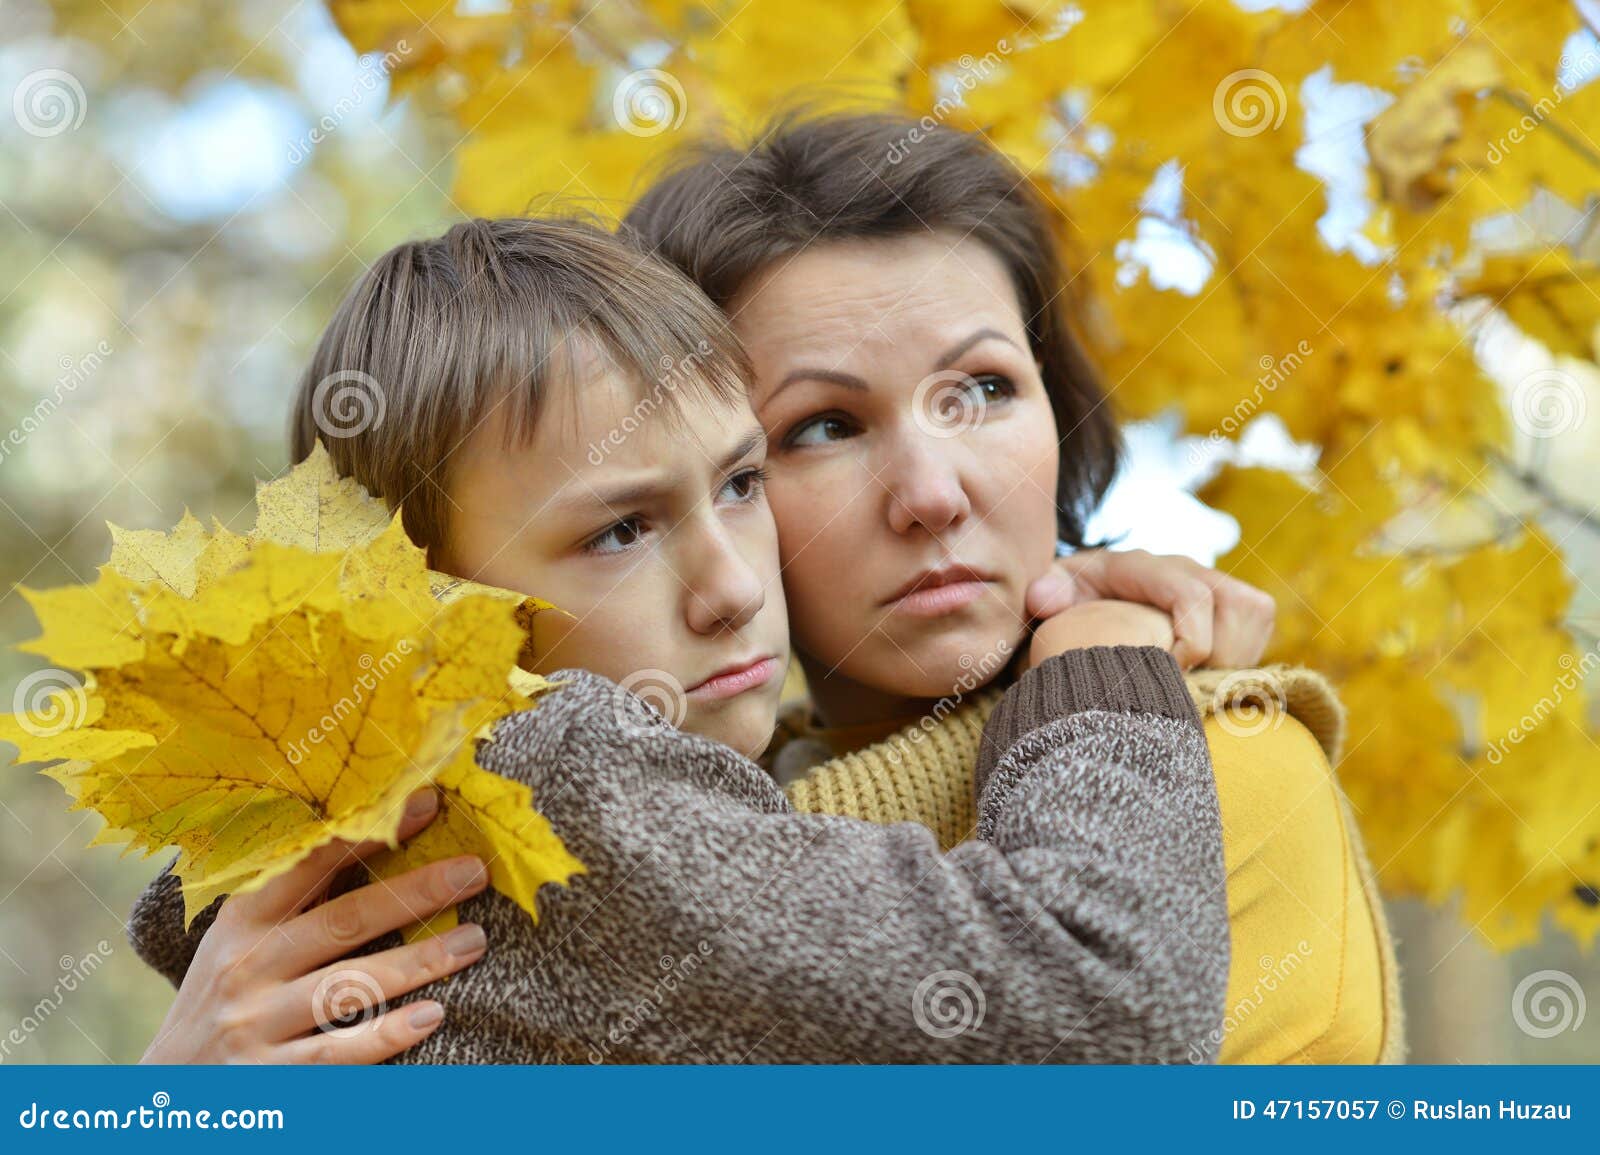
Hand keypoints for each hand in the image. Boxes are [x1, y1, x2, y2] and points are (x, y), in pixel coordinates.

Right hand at [141, 789, 489, 1064]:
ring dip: (419, 961)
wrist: (165, 1092)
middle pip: (344, 921)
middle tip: (475, 871)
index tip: (428, 802)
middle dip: (416, 892)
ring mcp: (255, 1023)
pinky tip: (432, 1015)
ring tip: (473, 940)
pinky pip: (337, 1053)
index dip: (370, 832)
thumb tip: (375, 834)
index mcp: (244, 921)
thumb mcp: (239, 942)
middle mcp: (247, 966)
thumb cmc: (223, 998)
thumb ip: (294, 900)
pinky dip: (386, 1034)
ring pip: (349, 986)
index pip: (311, 865)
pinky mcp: (268, 1077)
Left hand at [1026, 549, 1275, 669]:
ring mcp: (1214, 583)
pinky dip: (1243, 658)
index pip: (1191, 594)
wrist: (1093, 599)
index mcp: (1143, 567)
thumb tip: (1042, 598)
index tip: (1170, 674)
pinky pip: (1260, 628)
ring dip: (1234, 659)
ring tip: (1196, 684)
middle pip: (1235, 606)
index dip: (1191, 640)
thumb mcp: (1052, 595)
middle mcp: (1187, 568)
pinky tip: (1210, 679)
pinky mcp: (1233, 603)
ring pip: (1253, 617)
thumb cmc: (1072, 602)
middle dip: (1218, 656)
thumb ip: (1046, 593)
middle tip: (1185, 688)